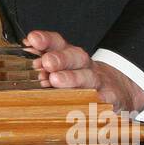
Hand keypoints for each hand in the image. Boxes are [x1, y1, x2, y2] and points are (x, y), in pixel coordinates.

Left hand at [24, 30, 143, 114]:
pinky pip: (103, 101)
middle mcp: (85, 65)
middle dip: (60, 58)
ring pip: (88, 77)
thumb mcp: (65, 67)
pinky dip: (93, 102)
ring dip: (72, 78)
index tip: (32, 39)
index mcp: (71, 56)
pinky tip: (81, 104)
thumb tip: (23, 51)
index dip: (46, 40)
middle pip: (75, 57)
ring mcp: (99, 82)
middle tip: (45, 62)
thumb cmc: (83, 78)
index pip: (58, 43)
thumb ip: (43, 60)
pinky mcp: (111, 99)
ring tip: (55, 81)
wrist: (119, 89)